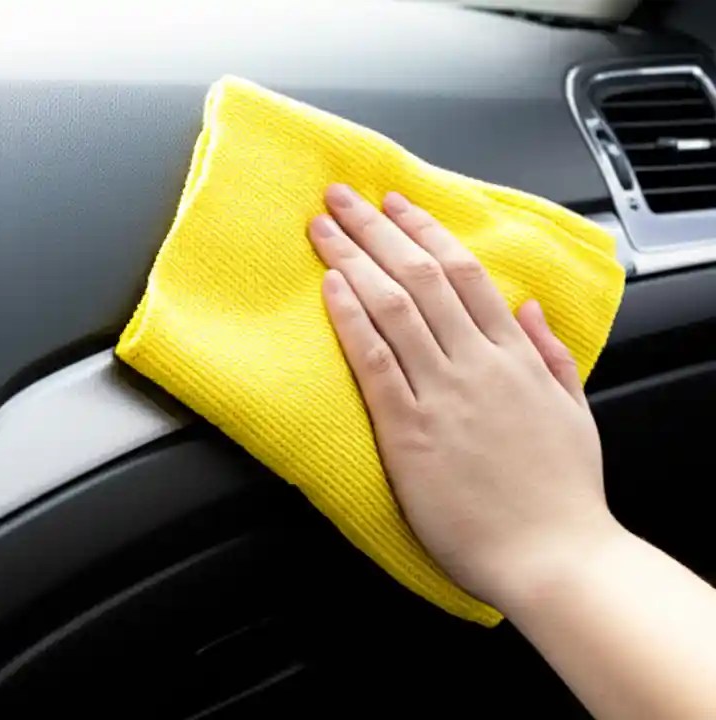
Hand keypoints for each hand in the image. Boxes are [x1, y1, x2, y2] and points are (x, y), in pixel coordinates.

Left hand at [309, 184, 619, 612]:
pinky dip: (350, 318)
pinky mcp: (409, 431)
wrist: (552, 557)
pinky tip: (329, 287)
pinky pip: (374, 361)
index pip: (464, 273)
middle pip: (420, 276)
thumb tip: (529, 308)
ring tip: (322, 226)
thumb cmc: (561, 495)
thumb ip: (550, 354)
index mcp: (514, 357)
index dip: (425, 230)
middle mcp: (476, 365)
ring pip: (392, 306)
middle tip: (341, 196)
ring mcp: (441, 394)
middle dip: (376, 229)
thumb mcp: (572, 411)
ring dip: (353, 258)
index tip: (395, 203)